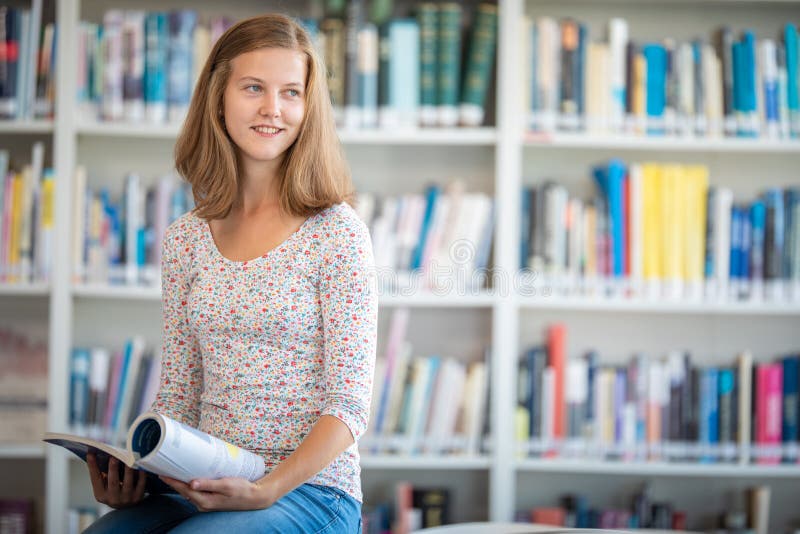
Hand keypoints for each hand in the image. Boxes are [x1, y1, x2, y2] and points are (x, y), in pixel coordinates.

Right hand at [87, 452, 146, 508]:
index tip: (90, 453)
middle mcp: (112, 499)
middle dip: (113, 469)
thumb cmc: (114, 490)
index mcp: (100, 495)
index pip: (95, 479)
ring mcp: (126, 499)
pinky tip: (140, 465)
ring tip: (129, 458)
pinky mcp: (138, 498)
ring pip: (127, 483)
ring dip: (128, 470)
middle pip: (113, 482)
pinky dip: (141, 474)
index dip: (92, 466)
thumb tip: (99, 452)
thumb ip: (102, 473)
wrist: (127, 508)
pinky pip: (141, 484)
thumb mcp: (104, 486)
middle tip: (114, 456)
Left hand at [159, 475, 274, 511]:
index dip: (172, 482)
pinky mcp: (211, 500)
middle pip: (184, 491)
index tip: (162, 473)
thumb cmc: (242, 490)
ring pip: (189, 492)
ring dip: (181, 483)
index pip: (184, 490)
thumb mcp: (226, 485)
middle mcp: (203, 504)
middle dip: (174, 481)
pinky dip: (190, 485)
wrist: (255, 497)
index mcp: (205, 501)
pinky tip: (190, 478)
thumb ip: (209, 484)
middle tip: (164, 469)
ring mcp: (207, 503)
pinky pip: (196, 492)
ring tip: (174, 471)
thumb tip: (191, 483)